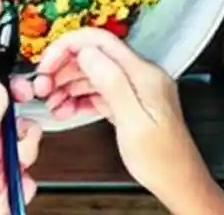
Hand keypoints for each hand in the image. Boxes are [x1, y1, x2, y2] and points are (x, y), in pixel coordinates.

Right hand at [27, 28, 223, 214]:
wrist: (179, 182)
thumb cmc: (162, 160)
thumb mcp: (133, 122)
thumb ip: (112, 83)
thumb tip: (87, 52)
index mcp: (143, 74)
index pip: (100, 41)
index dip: (68, 46)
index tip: (48, 62)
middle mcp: (141, 75)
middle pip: (93, 55)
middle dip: (63, 67)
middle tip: (44, 86)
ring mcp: (135, 88)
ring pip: (93, 73)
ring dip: (67, 84)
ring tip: (52, 100)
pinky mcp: (130, 102)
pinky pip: (99, 90)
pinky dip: (79, 97)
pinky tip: (67, 108)